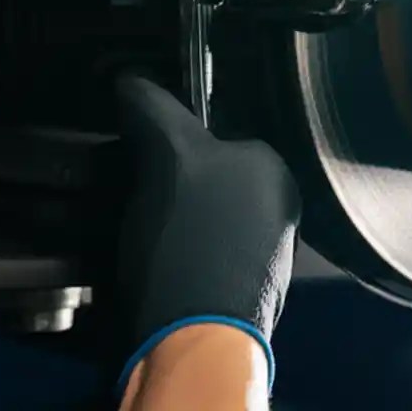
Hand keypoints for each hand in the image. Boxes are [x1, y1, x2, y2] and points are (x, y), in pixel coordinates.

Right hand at [109, 74, 299, 392]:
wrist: (193, 333)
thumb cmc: (193, 239)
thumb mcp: (171, 152)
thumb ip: (155, 107)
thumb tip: (131, 79)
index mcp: (276, 171)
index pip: (220, 135)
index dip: (174, 139)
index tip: (143, 149)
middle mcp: (280, 210)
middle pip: (211, 178)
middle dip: (174, 181)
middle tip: (136, 190)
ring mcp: (262, 254)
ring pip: (203, 218)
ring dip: (170, 219)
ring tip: (141, 228)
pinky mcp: (237, 290)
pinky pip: (197, 255)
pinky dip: (174, 254)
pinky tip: (153, 259)